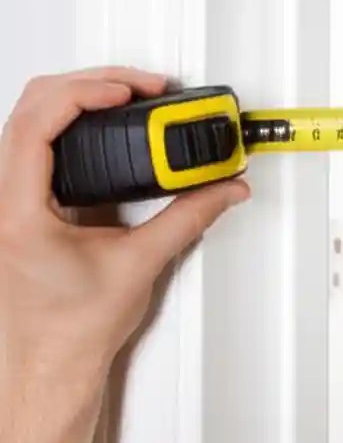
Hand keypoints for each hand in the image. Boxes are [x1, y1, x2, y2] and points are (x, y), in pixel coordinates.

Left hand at [0, 68, 248, 380]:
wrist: (53, 359)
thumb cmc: (73, 328)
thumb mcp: (141, 264)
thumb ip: (188, 218)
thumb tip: (221, 189)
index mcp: (19, 211)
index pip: (37, 124)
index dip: (85, 93)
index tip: (128, 93)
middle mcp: (3, 198)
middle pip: (32, 106)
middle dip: (91, 83)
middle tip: (141, 87)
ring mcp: (7, 198)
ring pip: (28, 116)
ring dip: (79, 96)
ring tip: (127, 96)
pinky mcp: (21, 201)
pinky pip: (35, 138)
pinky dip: (71, 118)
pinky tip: (103, 122)